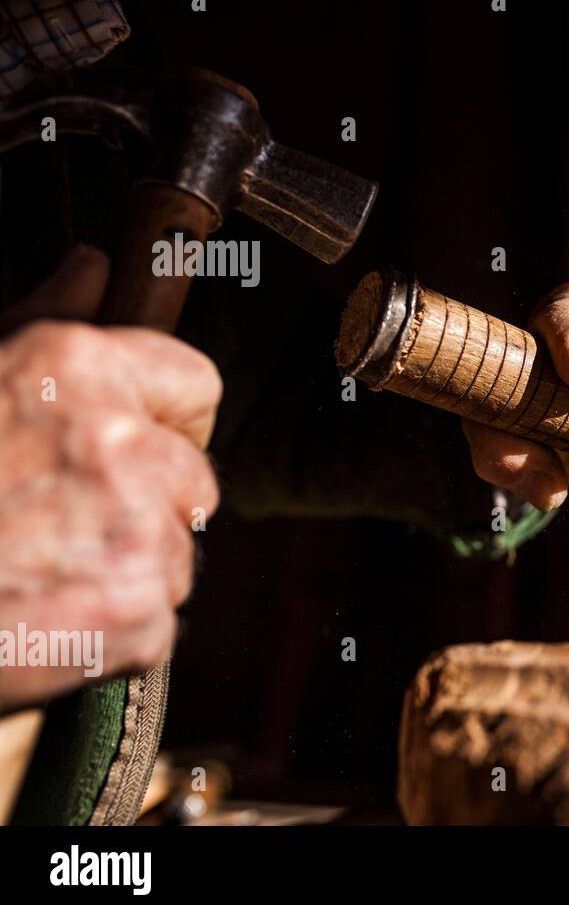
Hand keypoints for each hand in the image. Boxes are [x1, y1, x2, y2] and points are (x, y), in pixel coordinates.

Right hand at [0, 246, 220, 710]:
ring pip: (174, 559)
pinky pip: (156, 625)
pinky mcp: (134, 612)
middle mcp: (119, 441)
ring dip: (123, 576)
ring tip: (37, 577)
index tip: (134, 449)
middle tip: (58, 531)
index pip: (194, 385)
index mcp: (77, 368)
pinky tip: (44, 623)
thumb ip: (41, 318)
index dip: (167, 423)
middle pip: (193, 483)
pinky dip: (111, 638)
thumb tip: (93, 266)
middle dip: (144, 511)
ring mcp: (134, 530)